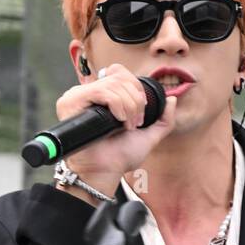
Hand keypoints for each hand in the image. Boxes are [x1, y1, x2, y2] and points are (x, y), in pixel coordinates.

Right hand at [55, 63, 176, 184]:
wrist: (106, 172)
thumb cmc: (120, 158)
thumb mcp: (149, 136)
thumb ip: (164, 119)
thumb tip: (172, 99)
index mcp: (104, 96)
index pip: (119, 72)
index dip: (135, 88)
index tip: (139, 113)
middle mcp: (90, 94)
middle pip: (119, 76)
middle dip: (135, 100)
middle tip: (134, 124)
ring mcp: (79, 97)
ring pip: (113, 84)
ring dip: (128, 107)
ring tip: (125, 126)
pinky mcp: (72, 102)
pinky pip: (101, 91)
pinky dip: (117, 105)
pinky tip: (117, 121)